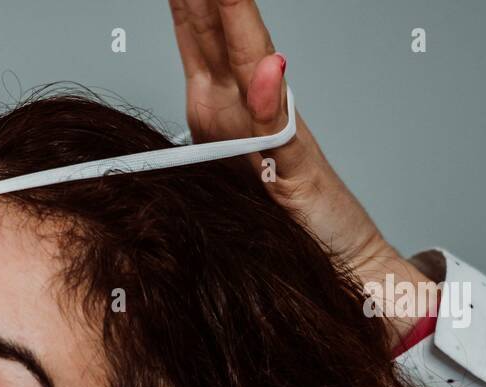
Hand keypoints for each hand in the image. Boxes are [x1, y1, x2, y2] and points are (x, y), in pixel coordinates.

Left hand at [168, 0, 431, 338]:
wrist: (337, 262)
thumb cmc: (272, 223)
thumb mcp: (213, 176)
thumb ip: (191, 141)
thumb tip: (149, 123)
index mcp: (215, 109)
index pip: (195, 35)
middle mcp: (242, 110)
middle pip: (218, 31)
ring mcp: (273, 132)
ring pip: (250, 62)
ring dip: (234, 17)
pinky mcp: (296, 167)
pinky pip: (280, 131)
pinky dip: (270, 99)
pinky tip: (267, 68)